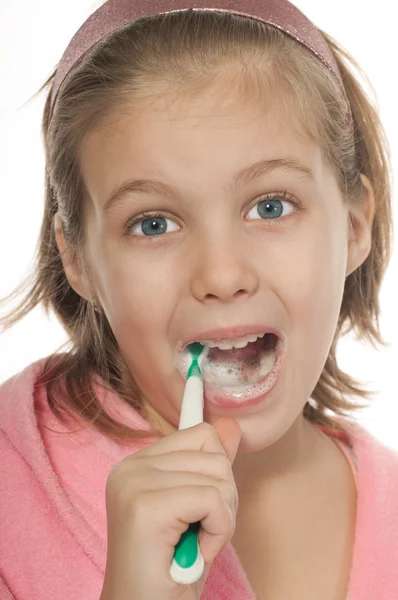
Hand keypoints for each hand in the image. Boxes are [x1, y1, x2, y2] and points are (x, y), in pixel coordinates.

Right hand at [99, 417, 241, 599]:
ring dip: (222, 519)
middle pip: (214, 454)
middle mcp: (130, 467)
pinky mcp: (145, 507)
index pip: (201, 435)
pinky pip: (213, 500)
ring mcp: (134, 483)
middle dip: (223, 499)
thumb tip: (231, 424)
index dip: (217, 473)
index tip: (205, 507)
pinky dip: (219, 532)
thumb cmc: (172, 569)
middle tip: (199, 533)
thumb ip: (211, 466)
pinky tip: (196, 552)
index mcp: (139, 464)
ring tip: (195, 543)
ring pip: (219, 477)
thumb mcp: (199, 511)